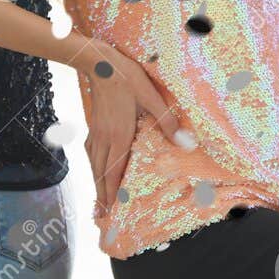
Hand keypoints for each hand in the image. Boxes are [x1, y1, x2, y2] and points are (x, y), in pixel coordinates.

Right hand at [78, 41, 186, 216]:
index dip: (112, 194)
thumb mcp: (151, 97)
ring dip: (96, 184)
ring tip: (98, 200)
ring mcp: (96, 132)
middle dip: (102, 197)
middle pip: (101, 174)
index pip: (114, 172)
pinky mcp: (93, 125)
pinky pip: (91, 153)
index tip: (110, 212)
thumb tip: (186, 143)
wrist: (98, 61)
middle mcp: (105, 139)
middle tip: (101, 216)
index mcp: (119, 136)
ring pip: (94, 165)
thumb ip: (167, 121)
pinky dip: (94, 167)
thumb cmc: (126, 78)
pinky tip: (96, 168)